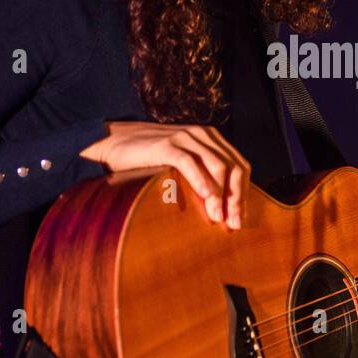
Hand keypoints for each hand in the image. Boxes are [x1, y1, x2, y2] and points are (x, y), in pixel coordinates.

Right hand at [79, 121, 249, 229]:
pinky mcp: (166, 145)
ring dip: (221, 194)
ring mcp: (185, 137)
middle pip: (233, 167)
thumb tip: (221, 208)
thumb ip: (201, 175)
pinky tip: (206, 196)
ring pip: (217, 165)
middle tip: (233, 223)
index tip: (239, 218)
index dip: (243, 192)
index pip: (239, 165)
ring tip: (218, 216)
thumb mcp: (181, 164)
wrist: (114, 144)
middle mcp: (202, 134)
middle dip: (236, 197)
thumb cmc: (149, 160)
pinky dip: (201, 179)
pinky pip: (190, 162)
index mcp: (210, 139)